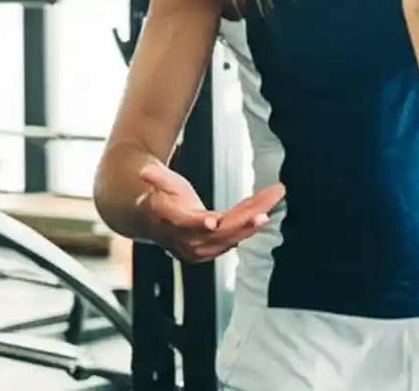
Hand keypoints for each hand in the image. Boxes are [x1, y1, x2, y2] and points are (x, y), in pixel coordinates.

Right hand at [137, 164, 285, 263]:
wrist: (157, 222)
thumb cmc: (161, 200)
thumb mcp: (158, 184)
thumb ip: (157, 178)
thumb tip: (146, 171)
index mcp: (170, 223)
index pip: (185, 225)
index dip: (199, 223)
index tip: (214, 221)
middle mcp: (186, 239)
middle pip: (217, 233)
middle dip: (242, 223)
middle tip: (263, 212)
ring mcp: (201, 247)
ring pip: (232, 234)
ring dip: (254, 221)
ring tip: (272, 200)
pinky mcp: (214, 247)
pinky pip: (236, 234)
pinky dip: (253, 221)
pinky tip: (268, 206)